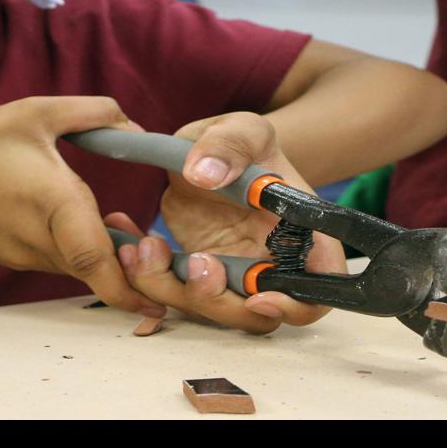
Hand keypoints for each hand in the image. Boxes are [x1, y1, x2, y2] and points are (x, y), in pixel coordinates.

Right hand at [0, 97, 164, 316]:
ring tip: (116, 224)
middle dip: (129, 265)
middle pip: (96, 269)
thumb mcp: (38, 112)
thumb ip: (95, 113)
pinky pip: (59, 262)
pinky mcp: (15, 260)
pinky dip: (78, 251)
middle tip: (146, 247)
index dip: (125, 284)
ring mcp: (24, 255)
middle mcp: (38, 237)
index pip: (92, 258)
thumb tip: (139, 132)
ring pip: (79, 268)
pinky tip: (79, 224)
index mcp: (51, 199)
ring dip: (104, 256)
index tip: (153, 299)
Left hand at [109, 112, 345, 333]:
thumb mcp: (243, 130)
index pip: (316, 294)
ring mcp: (230, 279)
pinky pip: (169, 293)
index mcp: (302, 239)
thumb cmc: (241, 144)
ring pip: (206, 311)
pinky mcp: (192, 278)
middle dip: (217, 301)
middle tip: (194, 262)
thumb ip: (230, 145)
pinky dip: (144, 277)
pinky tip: (129, 243)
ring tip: (146, 246)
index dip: (294, 307)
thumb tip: (204, 174)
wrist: (207, 153)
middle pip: (255, 317)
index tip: (258, 295)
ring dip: (171, 289)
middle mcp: (268, 268)